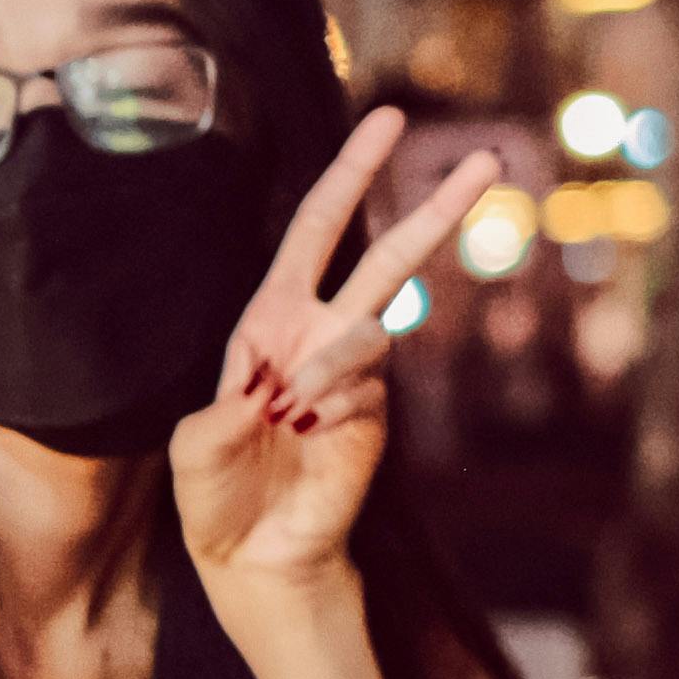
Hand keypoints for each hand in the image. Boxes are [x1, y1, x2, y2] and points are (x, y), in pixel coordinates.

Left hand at [173, 111, 500, 602]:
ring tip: (290, 411)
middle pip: (386, 254)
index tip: (390, 120)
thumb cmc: (216, 497)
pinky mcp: (376, 414)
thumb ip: (221, 413)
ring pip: (370, 328)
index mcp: (269, 321)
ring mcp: (353, 375)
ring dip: (328, 365)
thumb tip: (277, 386)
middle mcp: (318, 336)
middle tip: (485, 158)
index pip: (317, 231)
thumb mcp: (193, 451)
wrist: (254, 557)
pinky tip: (307, 434)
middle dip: (436, 208)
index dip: (350, 175)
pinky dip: (333, 405)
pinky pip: (366, 386)